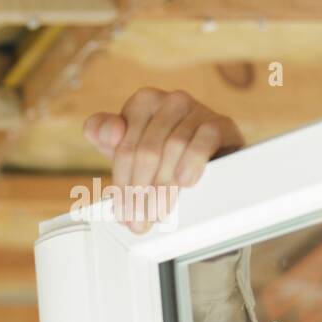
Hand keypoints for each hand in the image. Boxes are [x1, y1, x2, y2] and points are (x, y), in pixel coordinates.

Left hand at [83, 88, 244, 232]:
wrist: (208, 155)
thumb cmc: (161, 151)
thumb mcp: (126, 146)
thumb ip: (102, 134)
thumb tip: (108, 133)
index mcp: (142, 103)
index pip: (124, 149)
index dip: (122, 185)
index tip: (122, 213)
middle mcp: (169, 101)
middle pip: (147, 152)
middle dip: (141, 193)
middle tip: (140, 221)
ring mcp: (197, 110)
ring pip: (172, 150)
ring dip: (164, 188)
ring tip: (159, 213)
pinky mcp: (220, 123)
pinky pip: (201, 145)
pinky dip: (191, 165)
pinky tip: (185, 182)